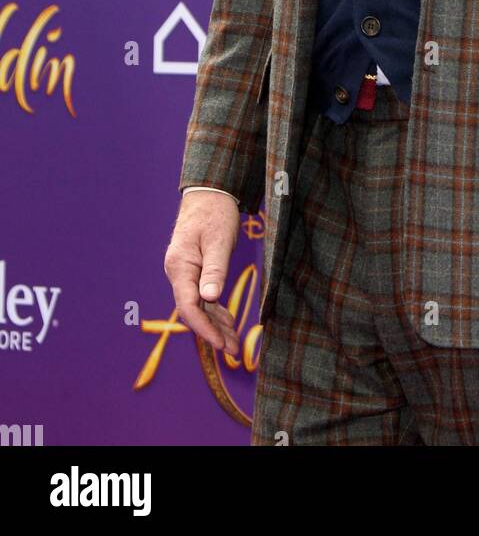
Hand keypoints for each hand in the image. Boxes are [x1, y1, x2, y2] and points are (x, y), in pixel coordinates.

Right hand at [164, 191, 241, 354]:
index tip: (221, 344)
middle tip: (233, 351)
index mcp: (180, 266)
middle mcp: (178, 272)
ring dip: (215, 324)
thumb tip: (209, 299)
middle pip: (192, 311)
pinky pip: (201, 296)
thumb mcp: (219, 241)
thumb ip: (214, 270)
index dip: (204, 328)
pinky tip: (228, 321)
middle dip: (212, 332)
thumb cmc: (215, 214)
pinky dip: (214, 310)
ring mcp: (184, 272)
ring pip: (198, 306)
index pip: (188, 306)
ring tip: (234, 343)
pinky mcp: (194, 270)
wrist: (209, 193)